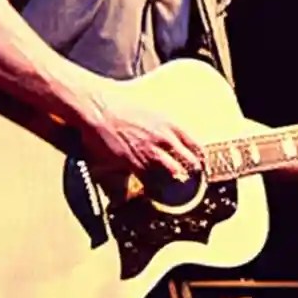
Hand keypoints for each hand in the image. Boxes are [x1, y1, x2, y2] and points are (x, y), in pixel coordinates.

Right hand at [78, 91, 203, 181]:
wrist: (99, 106)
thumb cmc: (121, 105)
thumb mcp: (150, 111)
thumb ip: (163, 126)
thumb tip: (169, 135)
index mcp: (170, 124)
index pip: (196, 147)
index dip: (198, 159)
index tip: (198, 167)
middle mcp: (165, 138)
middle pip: (190, 162)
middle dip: (191, 173)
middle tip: (188, 182)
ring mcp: (150, 150)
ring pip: (174, 173)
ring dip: (174, 182)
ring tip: (173, 190)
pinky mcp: (133, 161)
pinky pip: (150, 181)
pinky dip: (153, 188)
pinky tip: (152, 191)